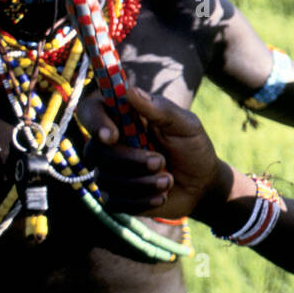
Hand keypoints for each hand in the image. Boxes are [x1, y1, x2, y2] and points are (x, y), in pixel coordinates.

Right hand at [82, 87, 224, 218]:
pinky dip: (141, 200)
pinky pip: (114, 201)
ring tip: (168, 180)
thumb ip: (160, 109)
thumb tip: (130, 91)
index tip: (112, 135)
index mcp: (123, 118)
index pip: (91, 111)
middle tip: (160, 161)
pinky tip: (161, 196)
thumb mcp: (185, 125)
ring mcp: (109, 171)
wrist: (202, 184)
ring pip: (106, 179)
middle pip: (95, 151)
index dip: (95, 122)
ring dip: (141, 182)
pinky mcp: (115, 196)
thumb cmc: (192, 147)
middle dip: (129, 160)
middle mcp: (110, 144)